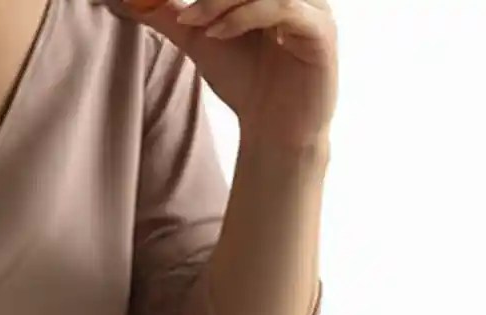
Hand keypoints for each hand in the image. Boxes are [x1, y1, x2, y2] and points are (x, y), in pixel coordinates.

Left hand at [125, 0, 337, 146]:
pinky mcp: (321, 32)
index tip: (174, 2)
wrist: (273, 130)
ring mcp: (312, 7)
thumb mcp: (197, 38)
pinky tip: (218, 35)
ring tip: (192, 24)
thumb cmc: (244, 81)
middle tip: (181, 12)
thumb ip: (165, 13)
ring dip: (220, 0)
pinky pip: (282, 8)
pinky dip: (244, 16)